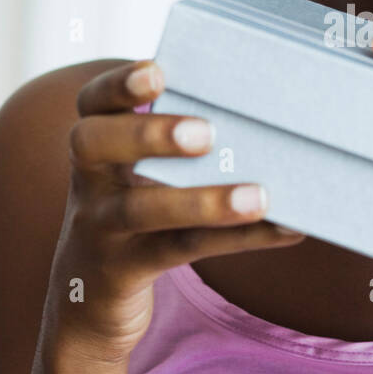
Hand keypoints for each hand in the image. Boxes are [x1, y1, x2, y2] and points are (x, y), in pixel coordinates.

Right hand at [44, 59, 303, 360]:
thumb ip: (179, 147)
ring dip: (203, 201)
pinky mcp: (121, 271)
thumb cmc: (135, 219)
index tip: (158, 71)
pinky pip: (180, 251)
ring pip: (140, 210)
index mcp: (96, 148)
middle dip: (147, 132)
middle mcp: (88, 182)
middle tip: (206, 132)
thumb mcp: (138, 178)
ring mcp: (99, 228)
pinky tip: (285, 229)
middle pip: (93, 143)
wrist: (87, 302)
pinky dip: (239, 239)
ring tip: (259, 197)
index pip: (92, 104)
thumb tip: (268, 117)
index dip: (118, 84)